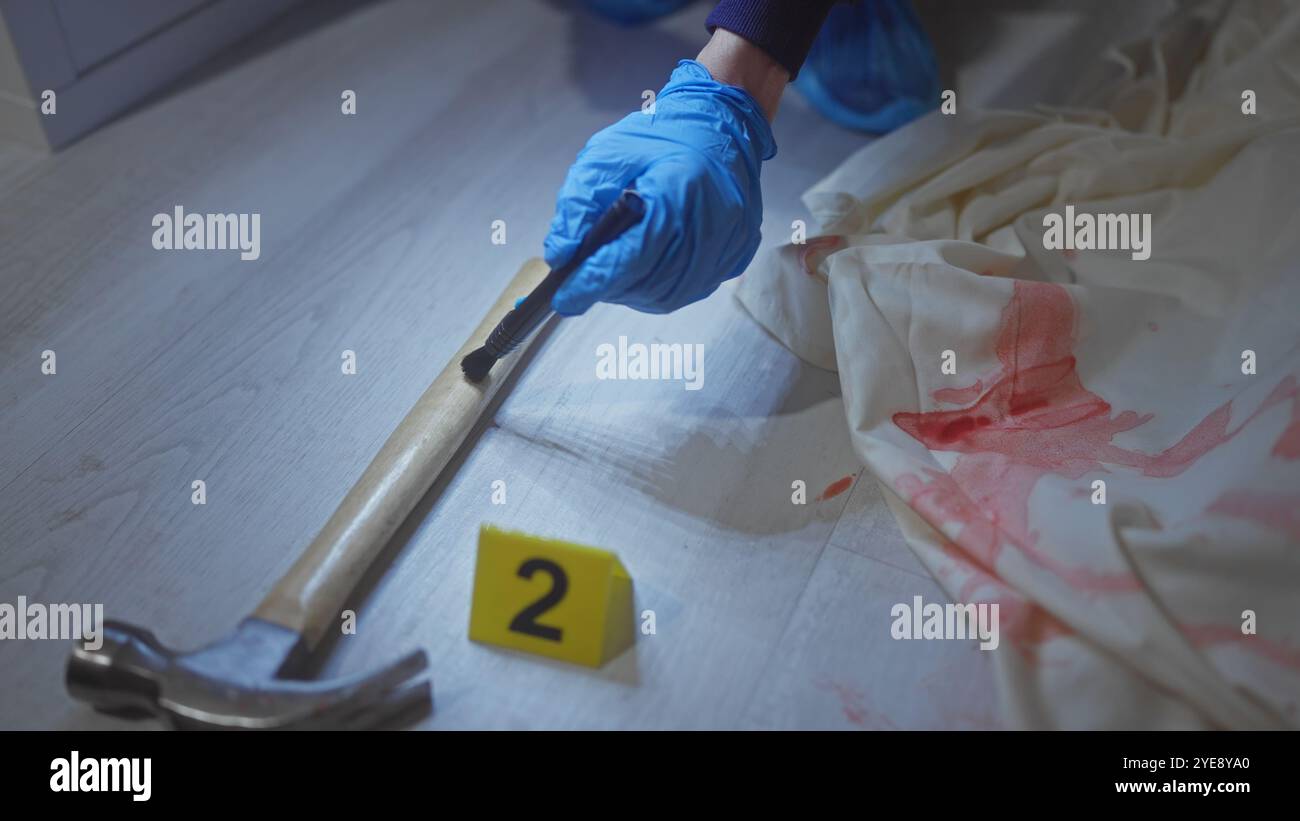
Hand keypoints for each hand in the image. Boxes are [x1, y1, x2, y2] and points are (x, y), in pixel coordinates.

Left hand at [544, 56, 778, 314]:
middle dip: (609, 284)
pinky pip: (689, 290)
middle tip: (587, 275)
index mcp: (676, 192)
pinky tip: (646, 266)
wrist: (716, 126)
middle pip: (647, 281)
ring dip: (632, 289)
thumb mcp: (605, 156)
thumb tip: (560, 255)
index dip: (593, 282)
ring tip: (616, 267)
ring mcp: (727, 244)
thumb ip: (578, 205)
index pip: (629, 255)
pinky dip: (658, 288)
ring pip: (667, 295)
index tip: (564, 299)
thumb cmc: (659, 139)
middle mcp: (710, 224)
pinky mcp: (735, 255)